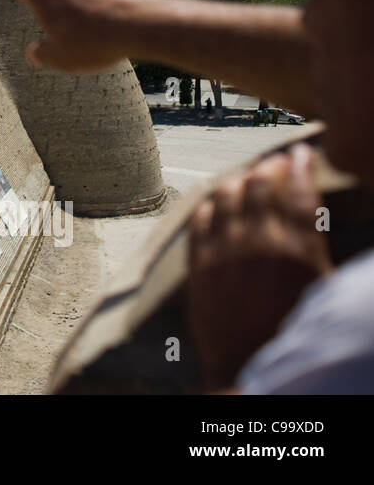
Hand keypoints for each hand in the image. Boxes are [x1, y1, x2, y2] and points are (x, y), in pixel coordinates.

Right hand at [0, 0, 148, 70]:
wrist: (138, 25)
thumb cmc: (95, 44)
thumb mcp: (63, 60)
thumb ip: (43, 55)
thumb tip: (33, 52)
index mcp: (47, 0)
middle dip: (66, 11)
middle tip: (82, 36)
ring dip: (88, 6)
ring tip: (104, 30)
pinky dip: (107, 0)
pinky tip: (119, 18)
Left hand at [187, 144, 332, 389]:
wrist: (248, 365)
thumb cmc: (293, 332)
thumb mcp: (320, 288)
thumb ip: (312, 246)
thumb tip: (308, 215)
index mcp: (296, 249)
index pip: (299, 190)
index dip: (300, 165)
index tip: (301, 152)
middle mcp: (257, 243)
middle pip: (259, 184)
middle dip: (269, 166)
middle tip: (275, 163)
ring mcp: (223, 250)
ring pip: (225, 194)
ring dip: (238, 179)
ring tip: (247, 176)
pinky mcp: (197, 262)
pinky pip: (199, 218)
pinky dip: (209, 202)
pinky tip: (216, 198)